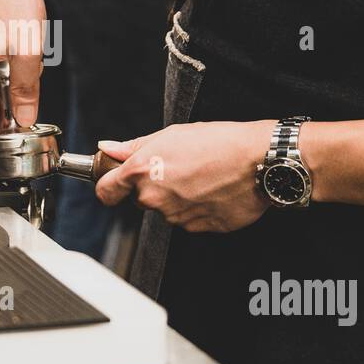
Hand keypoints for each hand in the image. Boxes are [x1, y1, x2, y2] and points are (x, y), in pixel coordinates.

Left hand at [94, 121, 275, 232]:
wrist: (257, 161)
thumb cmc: (217, 142)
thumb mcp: (170, 135)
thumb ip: (134, 147)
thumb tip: (108, 149)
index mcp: (141, 172)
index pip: (106, 191)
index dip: (108, 187)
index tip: (113, 185)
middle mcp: (154, 198)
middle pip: (140, 200)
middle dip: (152, 187)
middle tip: (178, 168)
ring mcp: (176, 217)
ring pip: (167, 210)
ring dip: (177, 198)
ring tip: (201, 177)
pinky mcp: (198, 228)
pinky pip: (189, 219)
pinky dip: (197, 208)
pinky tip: (212, 190)